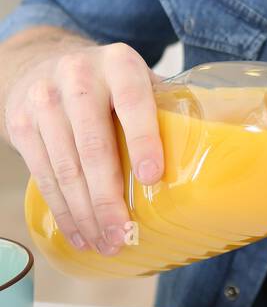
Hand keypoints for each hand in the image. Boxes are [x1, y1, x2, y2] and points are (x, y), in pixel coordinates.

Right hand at [4, 42, 163, 256]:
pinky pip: (43, 175)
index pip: (132, 102)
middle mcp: (77, 77)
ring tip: (104, 243)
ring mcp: (44, 100)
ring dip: (85, 213)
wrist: (44, 63)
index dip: (143, 140)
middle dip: (108, 197)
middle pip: (93, 146)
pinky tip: (79, 232)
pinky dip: (62, 209)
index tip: (152, 177)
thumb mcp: (136, 79)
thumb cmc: (107, 83)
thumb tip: (204, 157)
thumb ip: (163, 107)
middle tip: (124, 234)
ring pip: (65, 167)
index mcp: (118, 64)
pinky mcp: (21, 124)